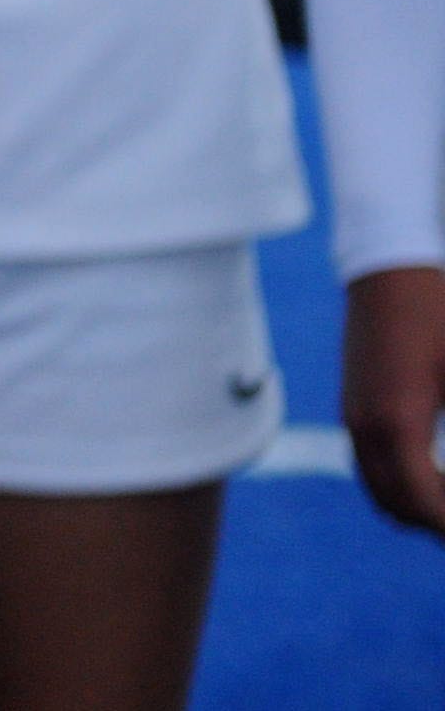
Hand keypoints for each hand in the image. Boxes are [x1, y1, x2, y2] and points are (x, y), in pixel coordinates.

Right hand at [345, 266, 444, 536]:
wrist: (390, 267)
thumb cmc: (441, 315)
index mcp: (397, 423)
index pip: (424, 505)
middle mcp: (366, 426)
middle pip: (397, 506)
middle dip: (437, 523)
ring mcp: (354, 414)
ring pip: (380, 488)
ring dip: (416, 506)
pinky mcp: (354, 403)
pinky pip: (372, 464)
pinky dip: (402, 483)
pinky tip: (436, 474)